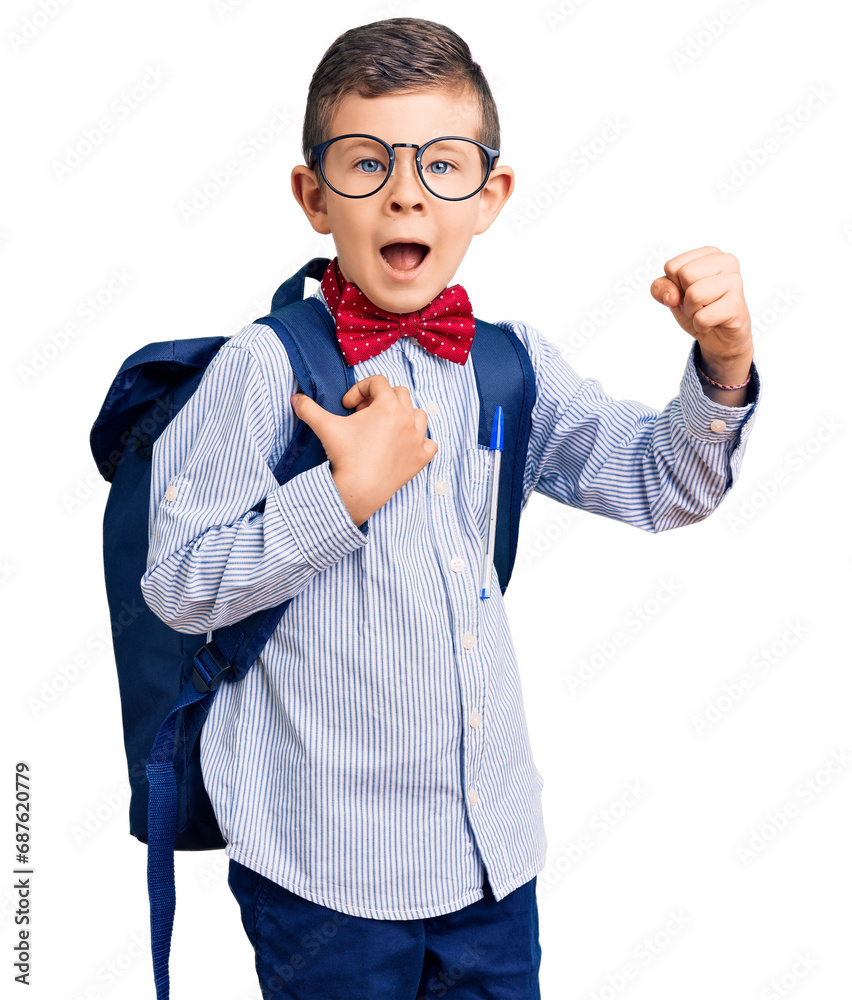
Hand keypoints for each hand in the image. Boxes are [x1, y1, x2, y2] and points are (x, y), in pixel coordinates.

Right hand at [290, 374, 437, 525]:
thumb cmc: (345, 456)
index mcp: (388, 405)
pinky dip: (421, 442)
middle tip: (363, 416)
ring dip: (404, 416)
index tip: (347, 406)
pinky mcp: (420, 458)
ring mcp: (417, 439)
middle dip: (381, 400)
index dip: (359, 390)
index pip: (377, 382)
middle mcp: (407, 418)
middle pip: (400, 394)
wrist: (359, 490)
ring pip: (418, 414)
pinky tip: (405, 446)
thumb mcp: (325, 427)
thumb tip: (294, 398)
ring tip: (385, 427)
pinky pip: (430, 443)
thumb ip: (309, 408)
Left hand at [650, 247, 753, 375]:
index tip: (689, 292)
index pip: (672, 266)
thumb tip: (672, 296)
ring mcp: (735, 282)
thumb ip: (661, 287)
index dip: (674, 286)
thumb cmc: (698, 310)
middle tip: (699, 304)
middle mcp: (727, 262)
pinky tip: (714, 322)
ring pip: (694, 295)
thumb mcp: (672, 295)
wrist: (720, 338)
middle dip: (684, 297)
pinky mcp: (737, 305)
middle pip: (684, 275)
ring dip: (693, 312)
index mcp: (710, 254)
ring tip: (707, 311)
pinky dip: (701, 326)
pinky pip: (702, 318)